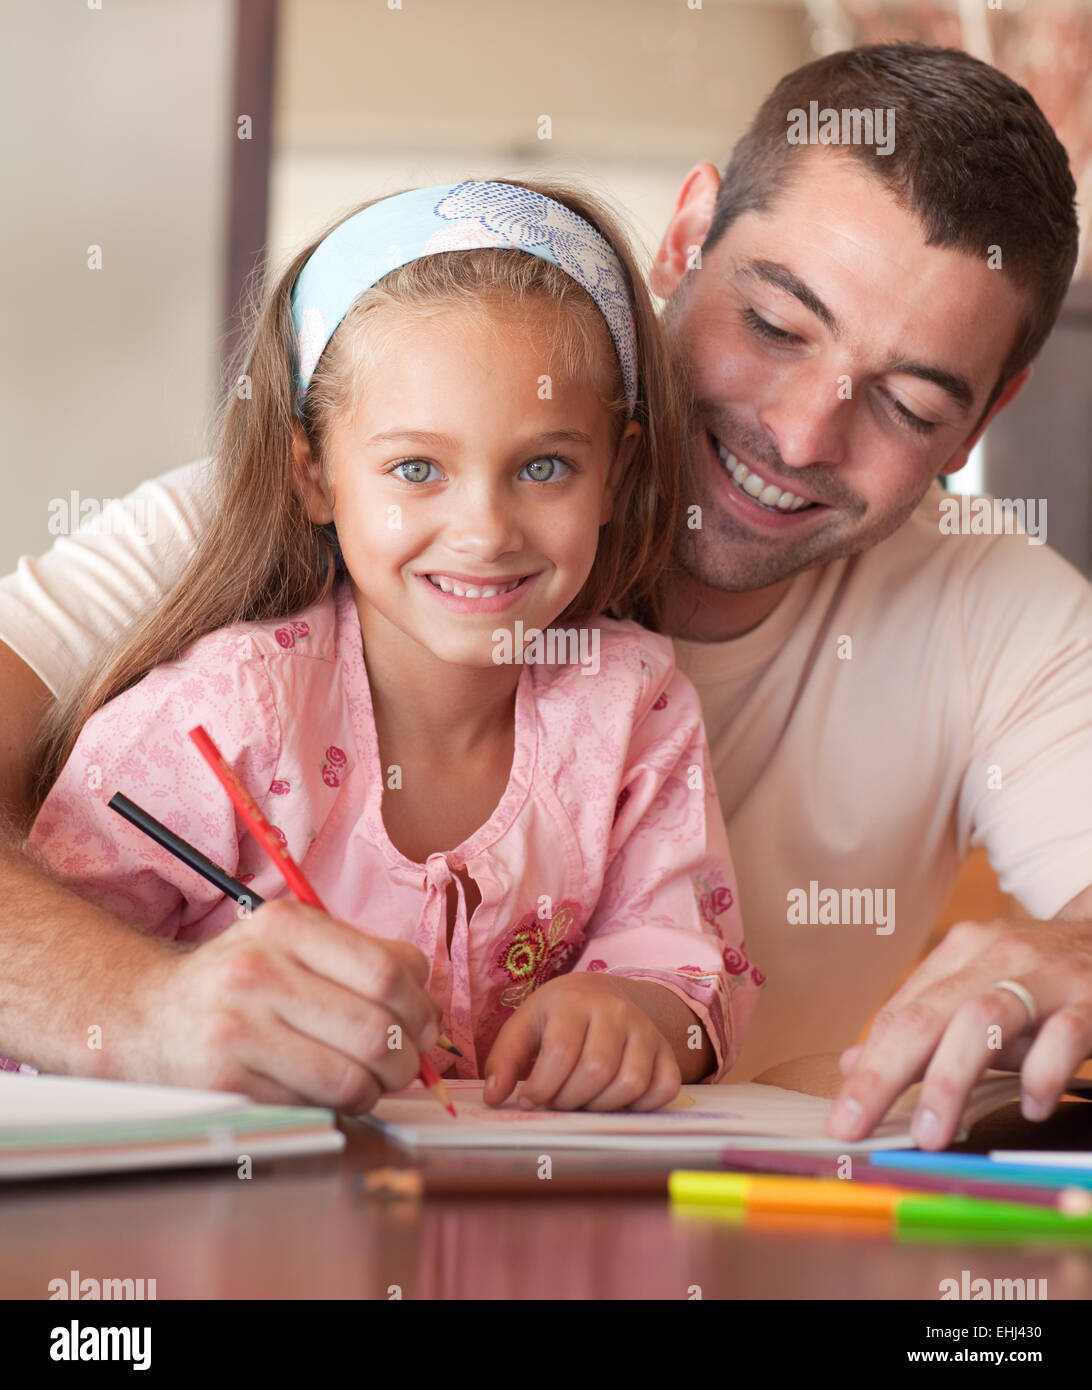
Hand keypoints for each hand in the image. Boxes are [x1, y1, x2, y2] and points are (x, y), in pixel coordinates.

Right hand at [132, 899, 441, 1112]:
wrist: (145, 1016)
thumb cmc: (238, 981)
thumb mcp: (291, 942)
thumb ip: (362, 957)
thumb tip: (429, 999)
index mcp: (287, 925)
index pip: (387, 971)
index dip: (422, 1006)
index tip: (426, 1025)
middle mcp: (260, 971)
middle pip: (376, 1028)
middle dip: (408, 1056)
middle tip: (407, 1062)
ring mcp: (239, 1027)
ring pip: (352, 1075)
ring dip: (378, 1088)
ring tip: (373, 1081)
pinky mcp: (227, 1081)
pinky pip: (315, 1104)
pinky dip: (340, 1106)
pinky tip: (332, 1092)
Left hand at [482, 972, 680, 1111]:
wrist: (602, 995)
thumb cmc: (557, 1016)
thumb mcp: (524, 1026)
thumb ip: (504, 1059)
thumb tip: (494, 1097)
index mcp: (575, 1001)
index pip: (562, 1051)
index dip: (542, 1086)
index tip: (529, 1099)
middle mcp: (616, 1011)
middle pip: (597, 1070)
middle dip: (569, 1099)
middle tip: (556, 1101)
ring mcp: (646, 1031)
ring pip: (630, 1083)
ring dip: (600, 1106)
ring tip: (582, 1101)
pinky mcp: (667, 1052)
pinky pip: (663, 1089)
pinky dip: (640, 1106)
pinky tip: (615, 1100)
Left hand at [827, 917, 1091, 1148]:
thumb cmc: (1044, 977)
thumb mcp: (982, 990)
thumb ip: (925, 1025)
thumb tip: (854, 1064)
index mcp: (960, 954)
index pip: (900, 1015)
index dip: (866, 1069)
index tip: (842, 1118)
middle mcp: (995, 956)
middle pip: (926, 1017)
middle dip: (885, 1075)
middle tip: (859, 1125)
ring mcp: (1045, 975)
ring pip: (983, 1021)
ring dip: (951, 1079)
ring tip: (933, 1132)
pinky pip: (1063, 1034)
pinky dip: (1043, 1072)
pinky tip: (1031, 1105)